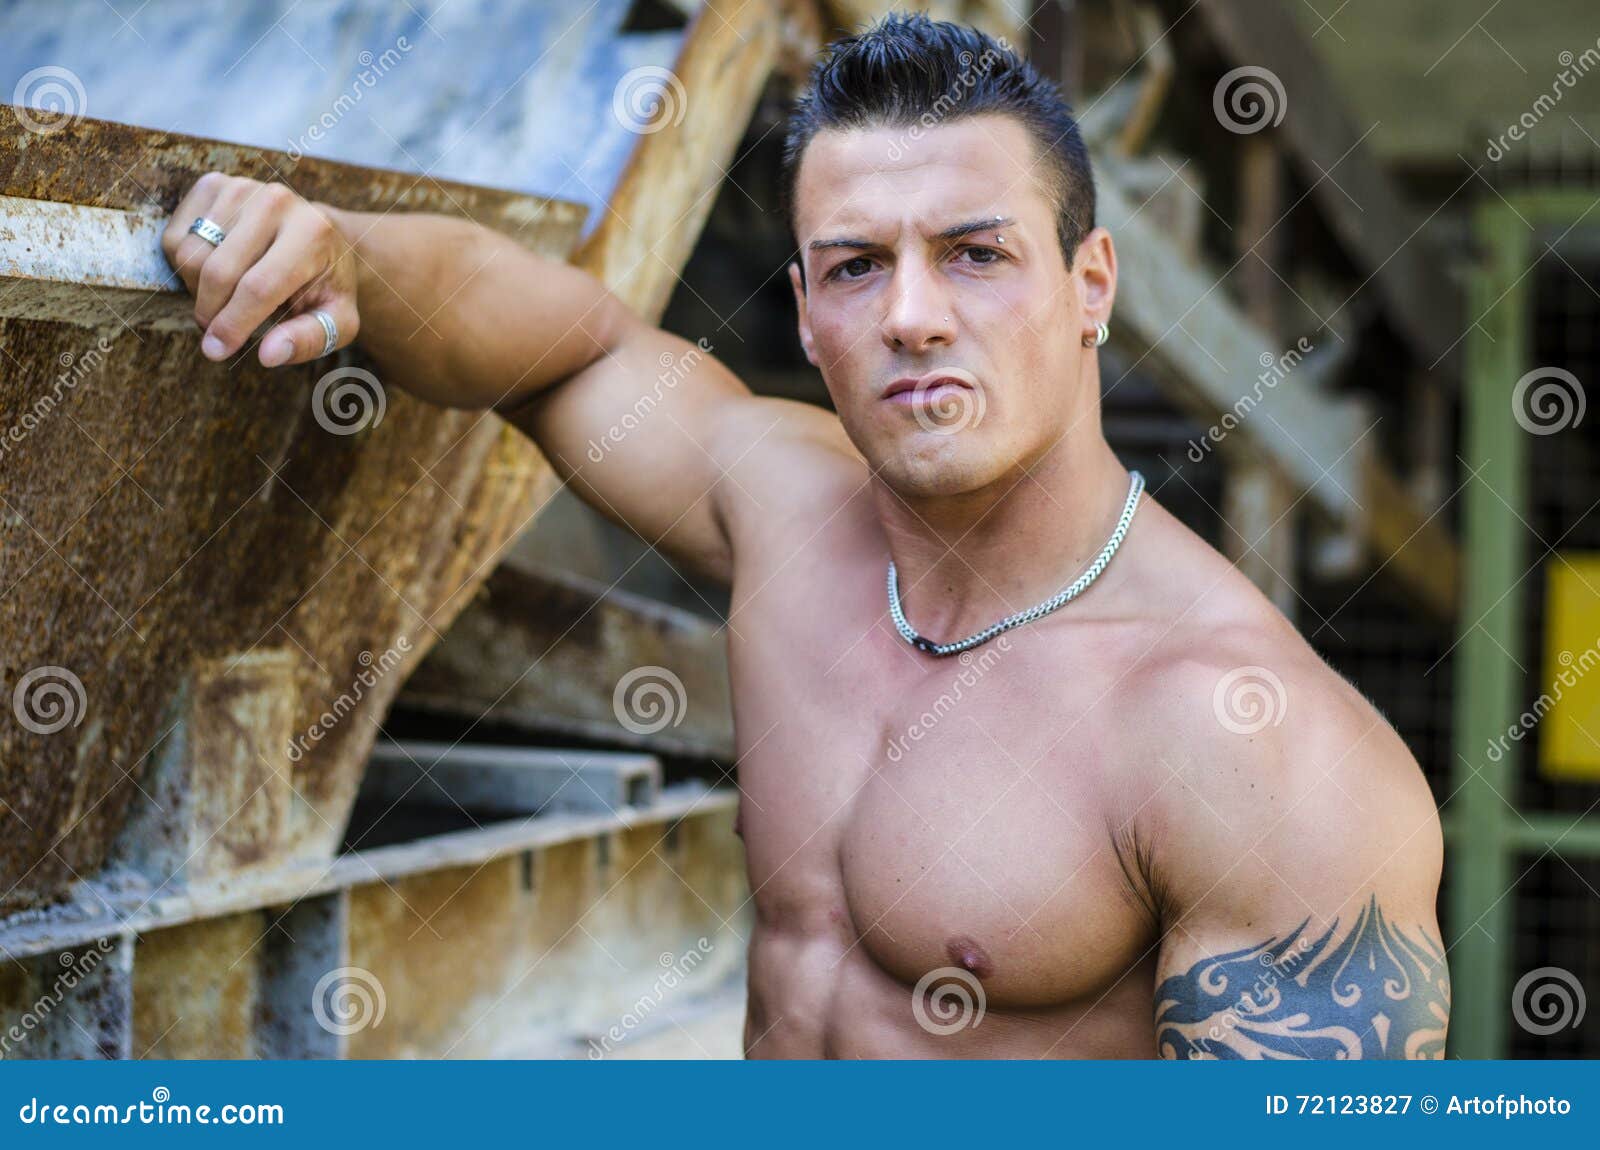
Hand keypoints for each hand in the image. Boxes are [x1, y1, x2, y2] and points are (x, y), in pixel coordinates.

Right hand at [161, 172, 359, 367]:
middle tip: (219, 332)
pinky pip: (174, 238)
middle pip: (219, 272)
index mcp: (313, 234)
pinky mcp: (213, 185)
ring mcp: (241, 188)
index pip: (260, 286)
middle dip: (211, 312)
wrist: (319, 237)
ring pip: (190, 256)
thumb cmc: (326, 285)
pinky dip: (185, 267)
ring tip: (227, 299)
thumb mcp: (337, 319)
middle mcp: (277, 202)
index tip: (216, 350)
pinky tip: (216, 270)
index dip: (233, 324)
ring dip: (197, 290)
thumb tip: (269, 355)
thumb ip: (310, 340)